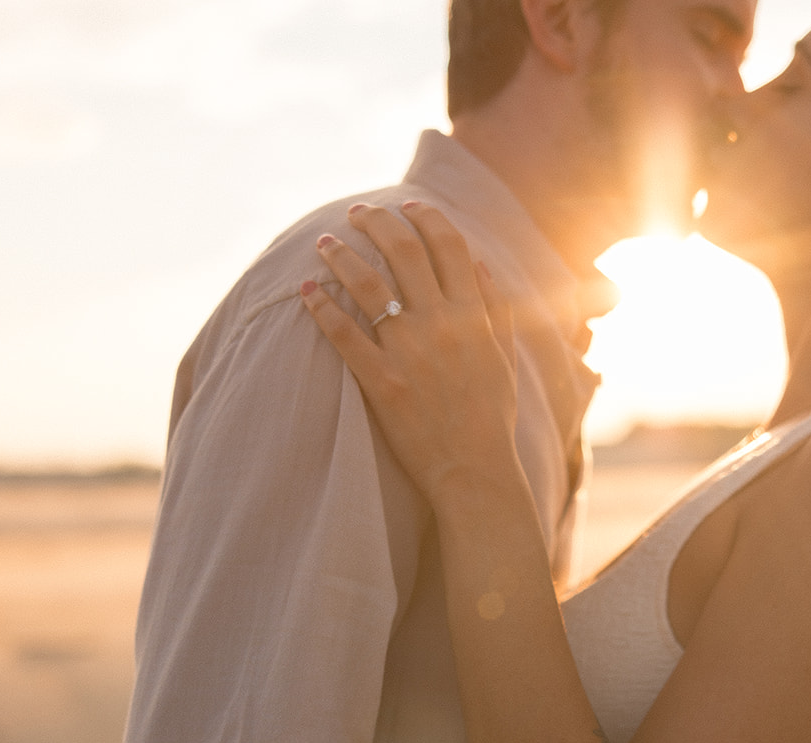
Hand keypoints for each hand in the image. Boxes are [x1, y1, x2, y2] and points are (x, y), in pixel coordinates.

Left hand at [300, 202, 520, 505]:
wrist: (475, 469)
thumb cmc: (492, 415)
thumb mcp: (505, 356)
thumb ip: (495, 307)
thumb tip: (479, 263)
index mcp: (474, 315)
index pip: (449, 246)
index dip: (426, 218)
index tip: (407, 206)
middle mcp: (442, 324)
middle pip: (403, 252)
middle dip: (377, 223)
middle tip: (357, 213)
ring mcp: (409, 352)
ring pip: (367, 285)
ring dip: (341, 256)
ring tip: (324, 242)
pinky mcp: (381, 381)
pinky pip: (344, 334)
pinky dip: (321, 307)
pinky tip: (306, 289)